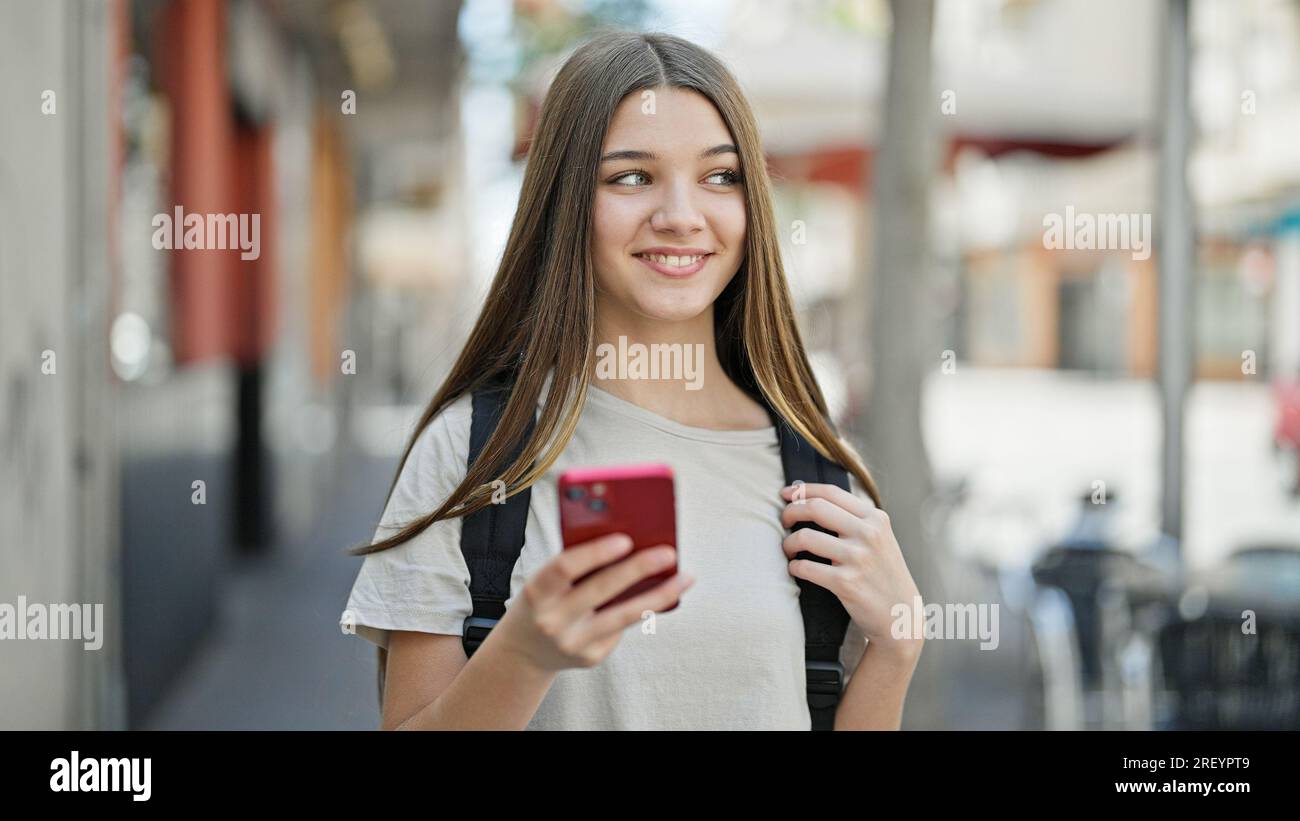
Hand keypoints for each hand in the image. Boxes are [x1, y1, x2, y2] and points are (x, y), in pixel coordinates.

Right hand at [495, 533, 693, 673]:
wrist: (523, 650)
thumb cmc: (542, 601)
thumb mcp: (545, 580)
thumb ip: (576, 563)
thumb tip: (628, 541)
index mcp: (536, 592)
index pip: (565, 567)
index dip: (595, 553)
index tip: (626, 539)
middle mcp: (552, 620)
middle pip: (601, 590)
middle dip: (638, 569)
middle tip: (668, 553)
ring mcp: (572, 643)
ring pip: (624, 616)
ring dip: (660, 595)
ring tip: (685, 577)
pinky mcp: (591, 657)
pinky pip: (621, 628)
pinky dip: (639, 609)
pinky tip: (655, 596)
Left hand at [779, 483, 922, 660]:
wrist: (901, 615)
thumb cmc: (883, 574)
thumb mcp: (880, 538)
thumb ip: (855, 518)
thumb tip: (812, 498)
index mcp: (876, 518)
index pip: (831, 492)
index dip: (803, 489)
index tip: (787, 493)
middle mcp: (868, 534)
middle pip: (815, 508)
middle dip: (790, 512)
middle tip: (783, 521)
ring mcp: (857, 558)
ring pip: (805, 537)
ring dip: (788, 543)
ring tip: (788, 550)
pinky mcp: (846, 582)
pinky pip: (805, 567)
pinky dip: (794, 567)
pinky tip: (796, 569)